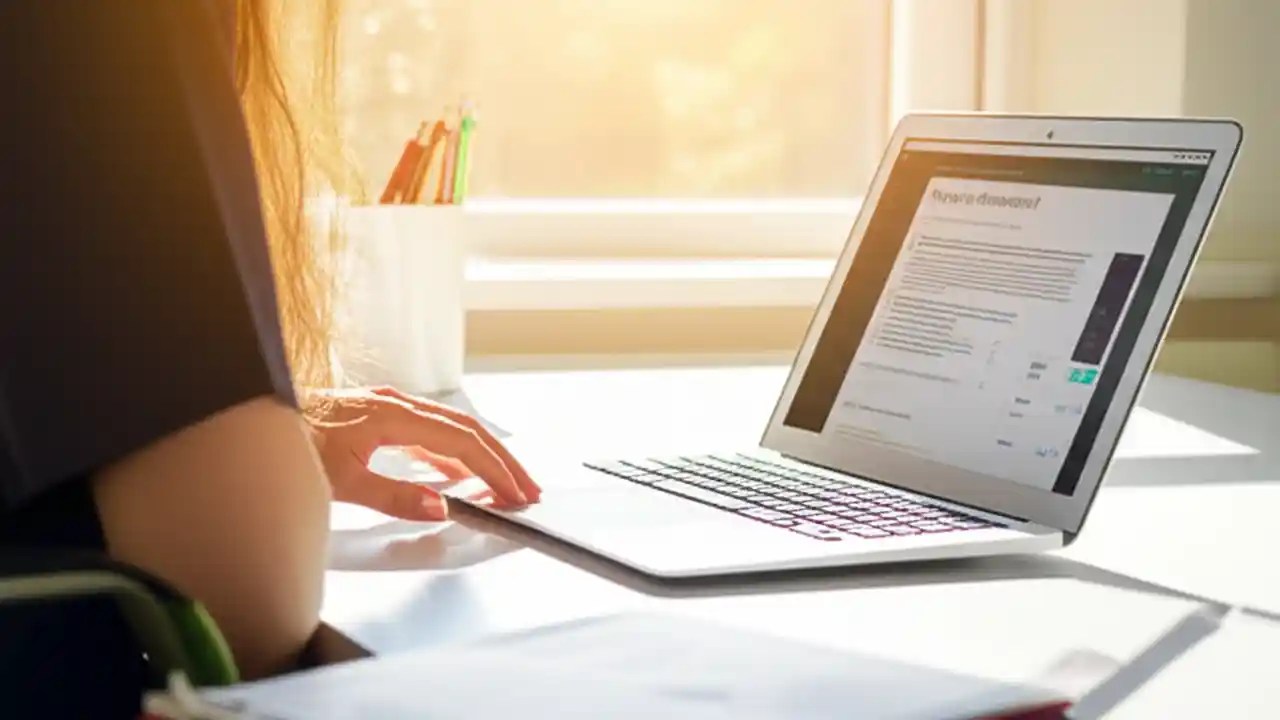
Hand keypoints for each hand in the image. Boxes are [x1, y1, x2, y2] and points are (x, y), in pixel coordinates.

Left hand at [308, 386, 539, 520]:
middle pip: (466, 429)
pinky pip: (430, 432)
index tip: (514, 494)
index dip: (492, 469)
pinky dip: (452, 454)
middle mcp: (397, 404)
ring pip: (451, 429)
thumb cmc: (291, 449)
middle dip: (501, 460)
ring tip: (503, 485)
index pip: (461, 442)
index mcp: (393, 416)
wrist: (255, 421)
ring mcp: (389, 407)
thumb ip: (395, 496)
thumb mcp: (341, 482)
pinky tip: (457, 476)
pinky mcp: (380, 416)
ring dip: (480, 456)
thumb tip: (442, 508)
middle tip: (527, 489)